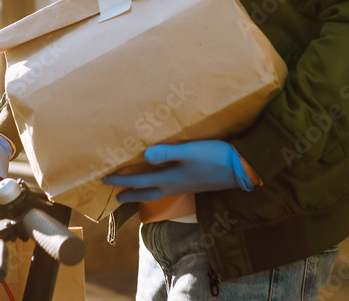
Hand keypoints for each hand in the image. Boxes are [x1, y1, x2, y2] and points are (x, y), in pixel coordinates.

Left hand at [102, 140, 255, 201]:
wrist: (243, 168)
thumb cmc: (216, 157)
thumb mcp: (190, 152)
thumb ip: (167, 153)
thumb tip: (144, 157)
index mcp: (171, 179)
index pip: (140, 182)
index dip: (122, 181)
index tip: (104, 181)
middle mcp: (176, 185)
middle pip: (148, 193)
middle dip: (132, 194)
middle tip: (117, 198)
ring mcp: (187, 186)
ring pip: (160, 192)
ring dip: (145, 193)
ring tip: (136, 192)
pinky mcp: (196, 183)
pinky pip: (171, 188)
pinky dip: (161, 187)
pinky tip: (166, 181)